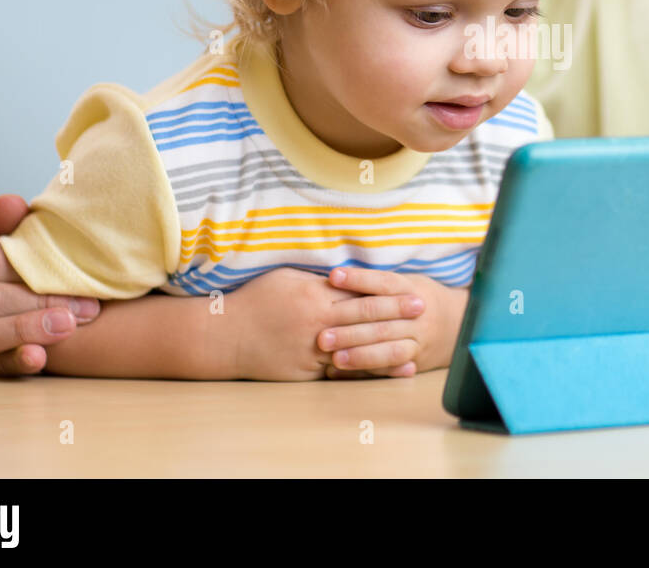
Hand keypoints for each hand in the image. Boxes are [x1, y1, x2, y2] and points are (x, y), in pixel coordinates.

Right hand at [0, 194, 100, 375]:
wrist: (5, 307)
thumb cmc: (13, 267)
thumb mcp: (12, 241)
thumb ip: (12, 223)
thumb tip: (9, 203)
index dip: (35, 271)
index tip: (79, 278)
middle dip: (40, 304)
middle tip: (87, 309)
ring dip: (24, 331)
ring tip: (67, 327)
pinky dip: (11, 363)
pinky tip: (40, 358)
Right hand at [224, 267, 423, 380]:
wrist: (226, 336)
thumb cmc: (256, 301)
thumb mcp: (287, 279)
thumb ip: (318, 280)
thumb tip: (344, 276)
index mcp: (314, 295)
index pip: (359, 292)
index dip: (388, 292)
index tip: (411, 290)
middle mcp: (317, 322)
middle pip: (364, 316)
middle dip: (396, 312)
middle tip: (422, 308)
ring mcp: (312, 349)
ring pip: (357, 348)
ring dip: (388, 347)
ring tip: (415, 347)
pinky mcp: (306, 372)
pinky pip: (341, 372)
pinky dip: (365, 371)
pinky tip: (385, 372)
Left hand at [317, 269, 467, 379]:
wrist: (460, 324)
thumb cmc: (420, 299)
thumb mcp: (408, 283)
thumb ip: (379, 284)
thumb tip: (337, 276)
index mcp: (413, 290)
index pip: (385, 283)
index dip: (360, 279)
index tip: (334, 276)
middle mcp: (418, 316)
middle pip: (382, 322)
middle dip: (351, 329)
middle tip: (322, 336)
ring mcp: (419, 341)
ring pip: (389, 350)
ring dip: (360, 355)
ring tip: (334, 358)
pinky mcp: (416, 362)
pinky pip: (390, 369)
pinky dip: (365, 372)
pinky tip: (342, 373)